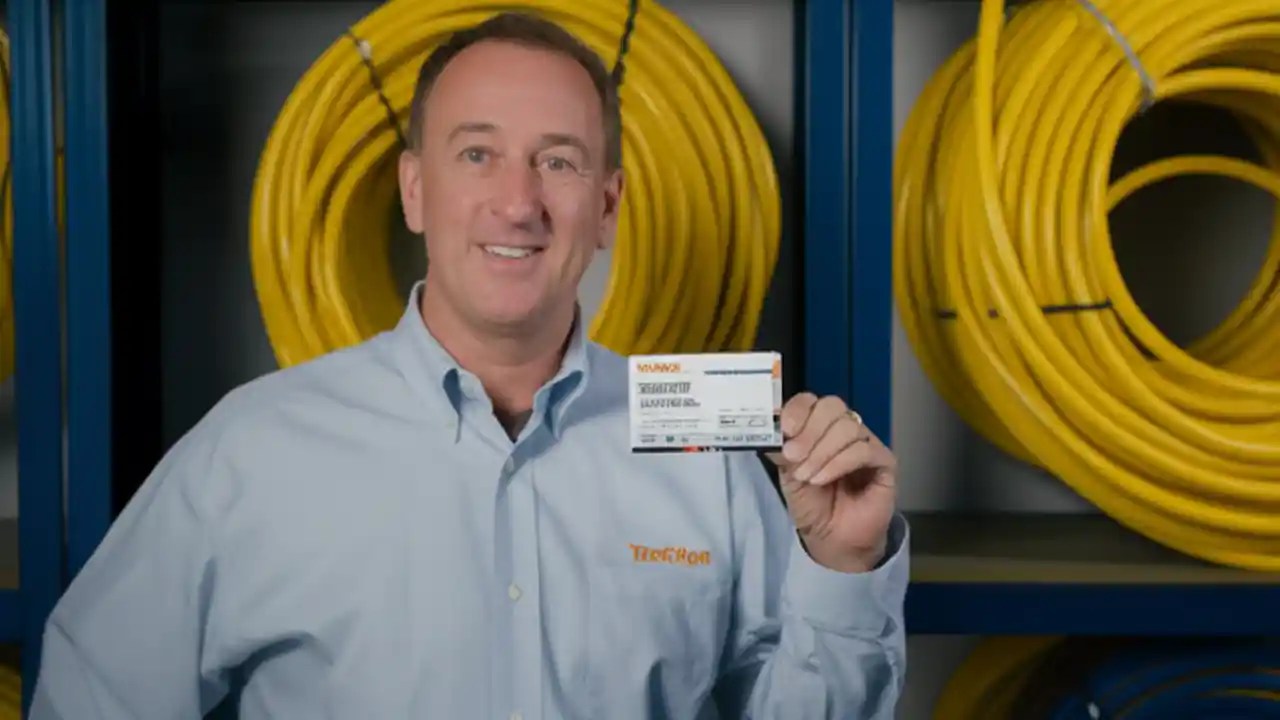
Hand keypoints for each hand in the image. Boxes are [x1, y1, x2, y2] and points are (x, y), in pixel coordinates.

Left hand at [766, 393, 897, 572]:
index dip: (798, 410)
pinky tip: (823, 479)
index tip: (785, 429)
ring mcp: (866, 442)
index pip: (811, 401)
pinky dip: (839, 463)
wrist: (833, 539)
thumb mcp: (788, 475)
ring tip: (807, 477)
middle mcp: (843, 429)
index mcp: (818, 427)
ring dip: (821, 452)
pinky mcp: (884, 461)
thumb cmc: (812, 505)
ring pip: (848, 427)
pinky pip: (863, 449)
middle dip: (809, 431)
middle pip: (832, 407)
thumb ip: (783, 451)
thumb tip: (774, 431)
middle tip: (794, 456)